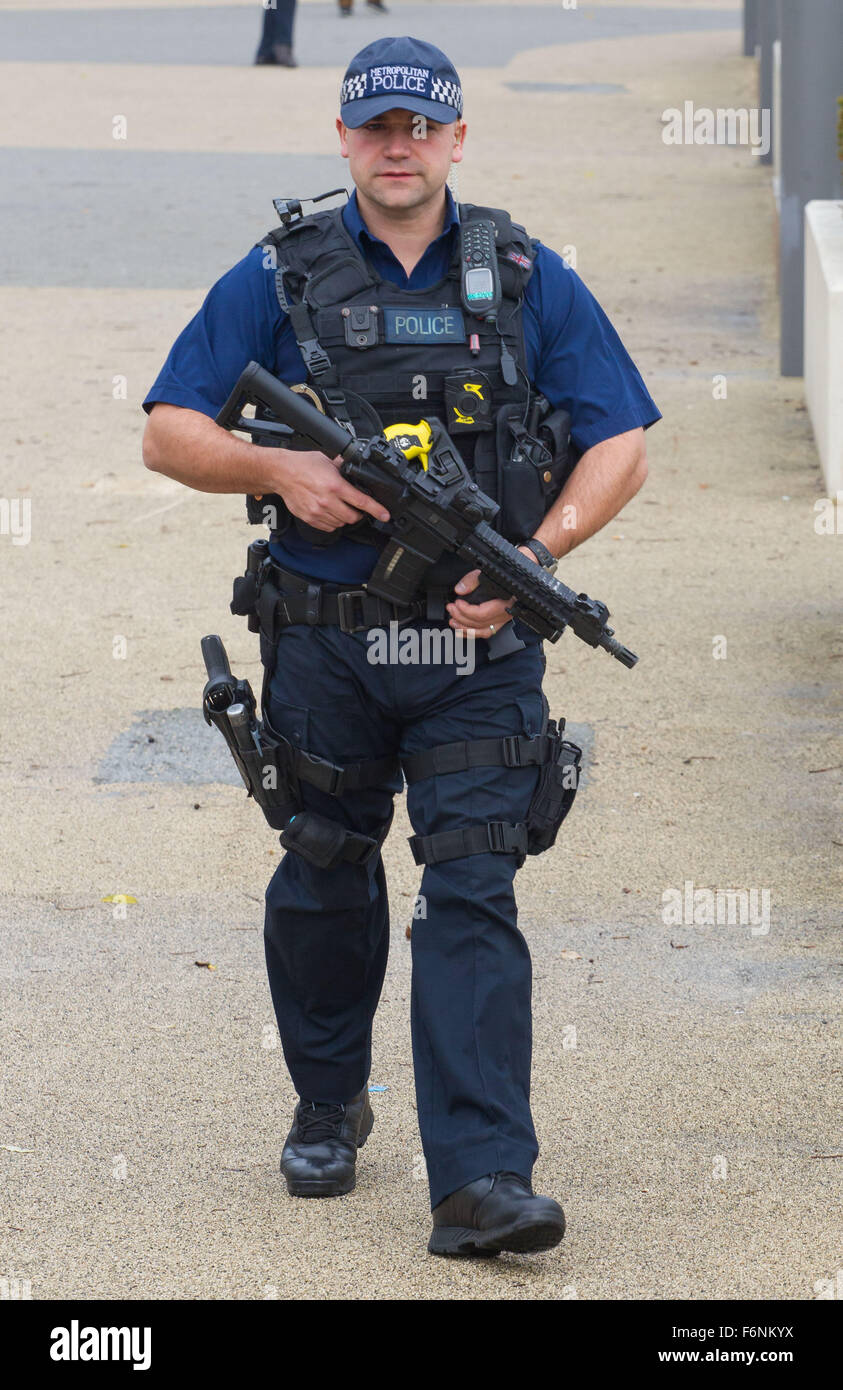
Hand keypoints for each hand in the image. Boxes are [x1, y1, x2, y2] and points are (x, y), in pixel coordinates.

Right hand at [272, 449, 390, 532]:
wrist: (281, 473)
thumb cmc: (302, 465)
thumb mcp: (327, 461)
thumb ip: (342, 467)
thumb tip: (354, 467)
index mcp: (335, 485)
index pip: (362, 501)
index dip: (377, 510)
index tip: (385, 515)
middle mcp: (327, 501)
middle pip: (353, 517)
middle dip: (359, 514)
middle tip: (357, 508)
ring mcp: (318, 511)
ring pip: (341, 523)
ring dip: (345, 517)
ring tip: (339, 507)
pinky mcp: (310, 518)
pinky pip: (328, 527)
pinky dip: (333, 522)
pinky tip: (330, 512)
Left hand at [446, 547, 539, 638]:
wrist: (526, 568)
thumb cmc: (511, 568)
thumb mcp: (490, 568)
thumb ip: (473, 579)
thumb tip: (460, 589)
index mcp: (507, 601)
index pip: (482, 613)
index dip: (466, 610)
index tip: (456, 602)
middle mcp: (507, 612)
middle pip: (481, 623)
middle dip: (462, 618)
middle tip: (451, 608)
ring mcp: (505, 617)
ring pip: (484, 630)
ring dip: (466, 628)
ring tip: (453, 622)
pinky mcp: (502, 618)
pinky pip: (488, 630)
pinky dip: (474, 632)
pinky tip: (464, 630)